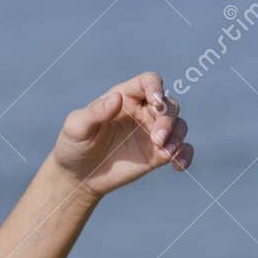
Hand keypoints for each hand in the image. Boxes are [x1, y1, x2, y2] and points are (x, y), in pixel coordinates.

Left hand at [51, 70, 194, 199]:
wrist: (78, 175)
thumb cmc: (73, 145)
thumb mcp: (77, 127)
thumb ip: (94, 112)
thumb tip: (116, 98)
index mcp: (125, 97)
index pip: (149, 82)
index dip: (156, 87)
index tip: (156, 102)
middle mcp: (143, 111)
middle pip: (169, 104)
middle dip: (167, 119)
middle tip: (157, 139)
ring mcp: (152, 132)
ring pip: (179, 125)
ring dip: (177, 136)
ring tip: (166, 153)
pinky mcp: (158, 153)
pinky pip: (181, 149)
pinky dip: (185, 154)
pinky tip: (178, 165)